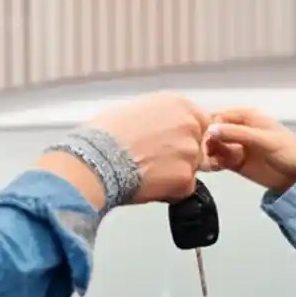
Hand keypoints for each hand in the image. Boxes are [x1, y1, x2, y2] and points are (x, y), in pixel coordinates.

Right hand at [85, 92, 209, 202]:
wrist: (96, 160)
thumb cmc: (105, 135)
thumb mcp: (136, 110)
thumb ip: (160, 117)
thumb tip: (162, 127)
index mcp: (178, 105)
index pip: (199, 121)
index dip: (185, 135)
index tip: (173, 143)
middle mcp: (189, 125)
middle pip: (197, 145)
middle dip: (181, 155)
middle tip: (156, 161)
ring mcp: (190, 152)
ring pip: (191, 167)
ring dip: (175, 173)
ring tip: (148, 173)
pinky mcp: (186, 178)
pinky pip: (184, 188)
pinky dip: (170, 191)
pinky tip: (149, 185)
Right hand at [202, 107, 295, 193]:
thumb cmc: (288, 152)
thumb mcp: (264, 140)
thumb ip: (238, 134)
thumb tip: (211, 129)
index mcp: (247, 116)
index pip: (220, 116)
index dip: (209, 126)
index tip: (203, 139)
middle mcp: (239, 128)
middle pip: (213, 131)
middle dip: (206, 140)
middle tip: (202, 152)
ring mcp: (236, 145)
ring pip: (213, 145)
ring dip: (207, 153)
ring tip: (207, 161)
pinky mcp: (235, 161)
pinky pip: (218, 159)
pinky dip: (213, 163)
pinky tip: (212, 167)